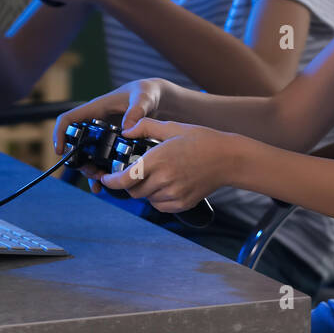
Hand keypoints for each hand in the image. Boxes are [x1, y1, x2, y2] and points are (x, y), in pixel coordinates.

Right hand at [53, 79, 166, 192]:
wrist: (158, 99)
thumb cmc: (147, 92)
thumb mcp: (144, 97)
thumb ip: (137, 110)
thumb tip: (126, 130)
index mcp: (96, 109)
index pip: (68, 119)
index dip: (60, 133)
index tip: (60, 151)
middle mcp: (96, 123)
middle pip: (76, 144)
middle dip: (79, 161)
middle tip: (92, 173)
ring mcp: (104, 136)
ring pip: (88, 156)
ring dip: (90, 171)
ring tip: (101, 181)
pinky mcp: (113, 145)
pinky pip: (102, 162)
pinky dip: (101, 175)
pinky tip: (103, 188)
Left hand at [101, 119, 235, 214]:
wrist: (228, 158)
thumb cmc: (201, 140)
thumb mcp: (172, 127)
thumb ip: (146, 126)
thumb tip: (126, 130)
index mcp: (158, 159)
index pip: (125, 179)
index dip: (111, 182)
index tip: (105, 179)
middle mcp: (164, 179)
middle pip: (133, 191)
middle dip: (128, 184)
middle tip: (132, 173)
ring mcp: (174, 194)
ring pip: (146, 198)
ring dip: (144, 190)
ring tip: (155, 175)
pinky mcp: (182, 203)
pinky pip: (160, 205)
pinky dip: (157, 198)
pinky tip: (165, 184)